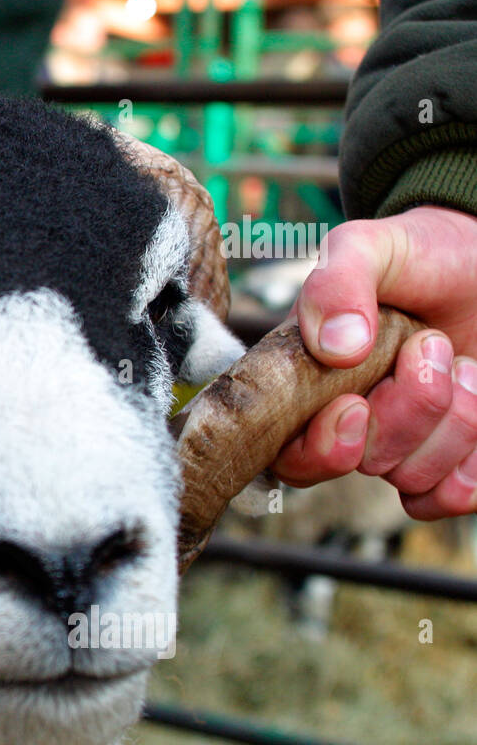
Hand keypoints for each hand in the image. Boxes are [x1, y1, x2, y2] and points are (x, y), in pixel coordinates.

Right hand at [272, 206, 476, 518]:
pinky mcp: (453, 462)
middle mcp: (348, 425)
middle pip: (360, 464)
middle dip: (404, 412)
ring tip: (464, 362)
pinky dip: (472, 462)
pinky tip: (476, 401)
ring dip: (450, 422)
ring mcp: (402, 448)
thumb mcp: (371, 247)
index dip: (318, 448)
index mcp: (305, 385)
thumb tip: (334, 348)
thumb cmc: (420, 256)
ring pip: (411, 479)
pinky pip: (452, 497)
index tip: (352, 405)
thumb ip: (338, 282)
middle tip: (430, 345)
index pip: (287, 455)